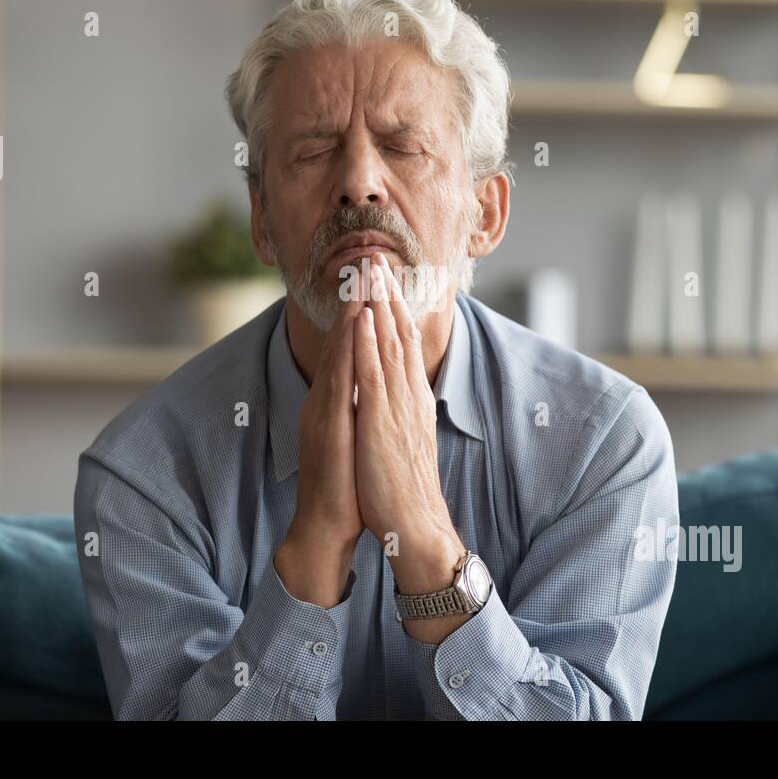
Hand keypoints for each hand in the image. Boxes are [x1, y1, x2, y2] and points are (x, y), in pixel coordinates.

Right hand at [293, 291, 364, 545]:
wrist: (327, 524)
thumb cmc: (345, 482)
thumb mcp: (353, 432)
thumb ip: (356, 403)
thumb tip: (369, 379)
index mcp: (333, 399)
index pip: (348, 345)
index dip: (360, 308)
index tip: (374, 274)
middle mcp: (324, 398)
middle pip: (341, 339)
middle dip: (355, 298)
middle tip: (368, 258)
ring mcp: (323, 411)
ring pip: (337, 353)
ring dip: (349, 314)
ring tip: (362, 278)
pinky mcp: (328, 428)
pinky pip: (338, 382)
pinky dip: (347, 351)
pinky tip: (355, 328)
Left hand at [353, 253, 463, 592]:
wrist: (414, 523)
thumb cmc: (403, 488)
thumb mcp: (403, 439)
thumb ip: (398, 412)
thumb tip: (392, 393)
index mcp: (412, 399)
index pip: (405, 344)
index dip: (395, 308)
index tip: (387, 278)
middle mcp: (409, 395)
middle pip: (399, 333)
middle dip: (389, 293)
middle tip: (379, 255)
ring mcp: (397, 405)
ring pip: (389, 344)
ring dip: (379, 304)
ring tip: (371, 270)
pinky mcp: (381, 420)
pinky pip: (374, 372)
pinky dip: (369, 341)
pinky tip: (363, 316)